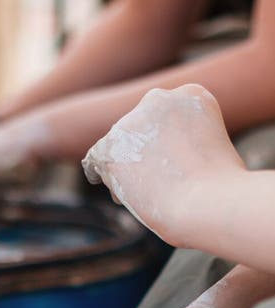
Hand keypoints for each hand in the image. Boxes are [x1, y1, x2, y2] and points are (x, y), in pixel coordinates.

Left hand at [82, 84, 245, 246]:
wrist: (206, 203)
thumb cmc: (220, 190)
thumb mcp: (211, 150)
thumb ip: (185, 142)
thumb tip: (159, 158)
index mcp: (191, 95)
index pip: (165, 120)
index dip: (168, 147)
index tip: (179, 167)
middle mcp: (159, 99)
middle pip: (140, 130)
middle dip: (145, 156)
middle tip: (163, 183)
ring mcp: (131, 121)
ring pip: (120, 148)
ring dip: (128, 171)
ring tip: (150, 193)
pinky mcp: (109, 147)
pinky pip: (96, 162)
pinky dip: (106, 179)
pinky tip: (126, 195)